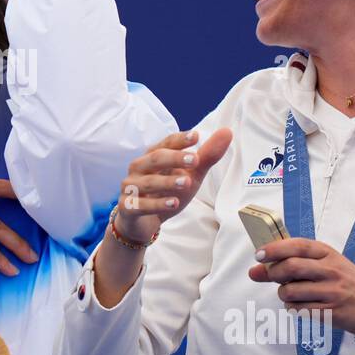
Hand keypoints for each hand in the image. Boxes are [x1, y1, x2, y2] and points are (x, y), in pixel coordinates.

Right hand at [112, 128, 232, 245]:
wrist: (142, 223)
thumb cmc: (166, 192)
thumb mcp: (190, 174)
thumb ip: (207, 156)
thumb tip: (227, 132)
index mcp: (153, 156)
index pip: (165, 143)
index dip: (179, 140)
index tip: (196, 136)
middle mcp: (138, 168)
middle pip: (155, 159)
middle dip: (175, 158)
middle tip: (195, 159)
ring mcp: (130, 188)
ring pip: (148, 182)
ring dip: (168, 182)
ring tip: (187, 183)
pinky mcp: (127, 207)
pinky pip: (140, 205)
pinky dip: (157, 204)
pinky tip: (173, 203)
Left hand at [249, 238, 354, 340]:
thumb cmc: (348, 283)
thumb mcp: (329, 264)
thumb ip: (295, 263)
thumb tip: (257, 269)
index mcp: (328, 253)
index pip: (297, 246)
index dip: (274, 249)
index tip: (258, 255)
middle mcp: (330, 270)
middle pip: (290, 267)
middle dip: (273, 273)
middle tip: (271, 276)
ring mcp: (331, 292)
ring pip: (290, 291)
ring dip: (283, 294)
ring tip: (291, 294)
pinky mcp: (330, 312)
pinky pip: (298, 309)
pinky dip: (292, 308)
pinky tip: (301, 305)